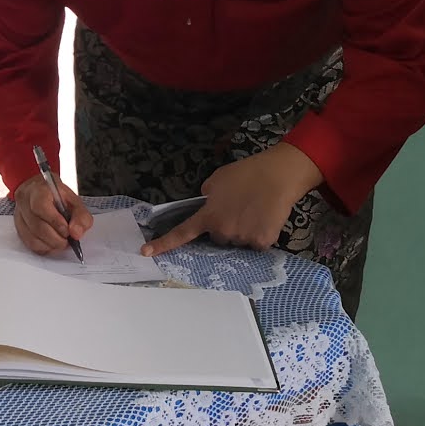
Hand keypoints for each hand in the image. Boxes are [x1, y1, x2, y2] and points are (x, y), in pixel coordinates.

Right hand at [13, 172, 91, 255]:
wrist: (40, 191)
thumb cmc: (57, 196)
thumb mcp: (74, 201)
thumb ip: (80, 217)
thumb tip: (76, 234)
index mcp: (38, 191)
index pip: (41, 207)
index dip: (55, 222)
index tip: (67, 231)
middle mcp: (25, 203)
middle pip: (36, 226)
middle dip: (55, 238)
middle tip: (67, 241)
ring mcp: (19, 217)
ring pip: (32, 238)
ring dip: (50, 245)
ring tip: (61, 242)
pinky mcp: (19, 228)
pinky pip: (30, 244)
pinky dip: (44, 248)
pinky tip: (52, 244)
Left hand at [142, 144, 323, 257]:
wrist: (278, 174)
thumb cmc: (247, 173)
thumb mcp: (217, 179)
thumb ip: (208, 196)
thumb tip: (208, 205)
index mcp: (208, 215)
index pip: (182, 233)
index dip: (163, 244)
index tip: (146, 252)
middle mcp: (222, 231)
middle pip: (219, 238)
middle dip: (225, 226)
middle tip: (238, 208)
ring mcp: (242, 238)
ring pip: (238, 242)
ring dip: (244, 230)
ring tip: (255, 210)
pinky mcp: (262, 242)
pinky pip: (256, 244)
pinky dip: (261, 234)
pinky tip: (265, 217)